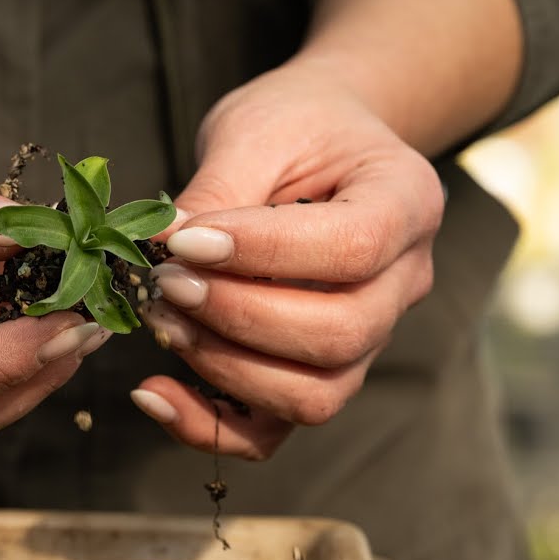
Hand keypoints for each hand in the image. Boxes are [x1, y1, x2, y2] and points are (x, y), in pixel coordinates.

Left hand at [132, 60, 443, 459]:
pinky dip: (209, 425)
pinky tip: (152, 392)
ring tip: (161, 318)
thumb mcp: (257, 132)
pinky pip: (274, 432)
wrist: (322, 142)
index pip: (353, 248)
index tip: (186, 239)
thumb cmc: (296, 127)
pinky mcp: (317, 374)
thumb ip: (215, 192)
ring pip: (314, 397)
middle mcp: (404, 283)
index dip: (264, 254)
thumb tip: (156, 248)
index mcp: (406, 202)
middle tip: (167, 281)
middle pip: (340, 336)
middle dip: (238, 316)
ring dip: (224, 368)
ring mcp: (368, 340)